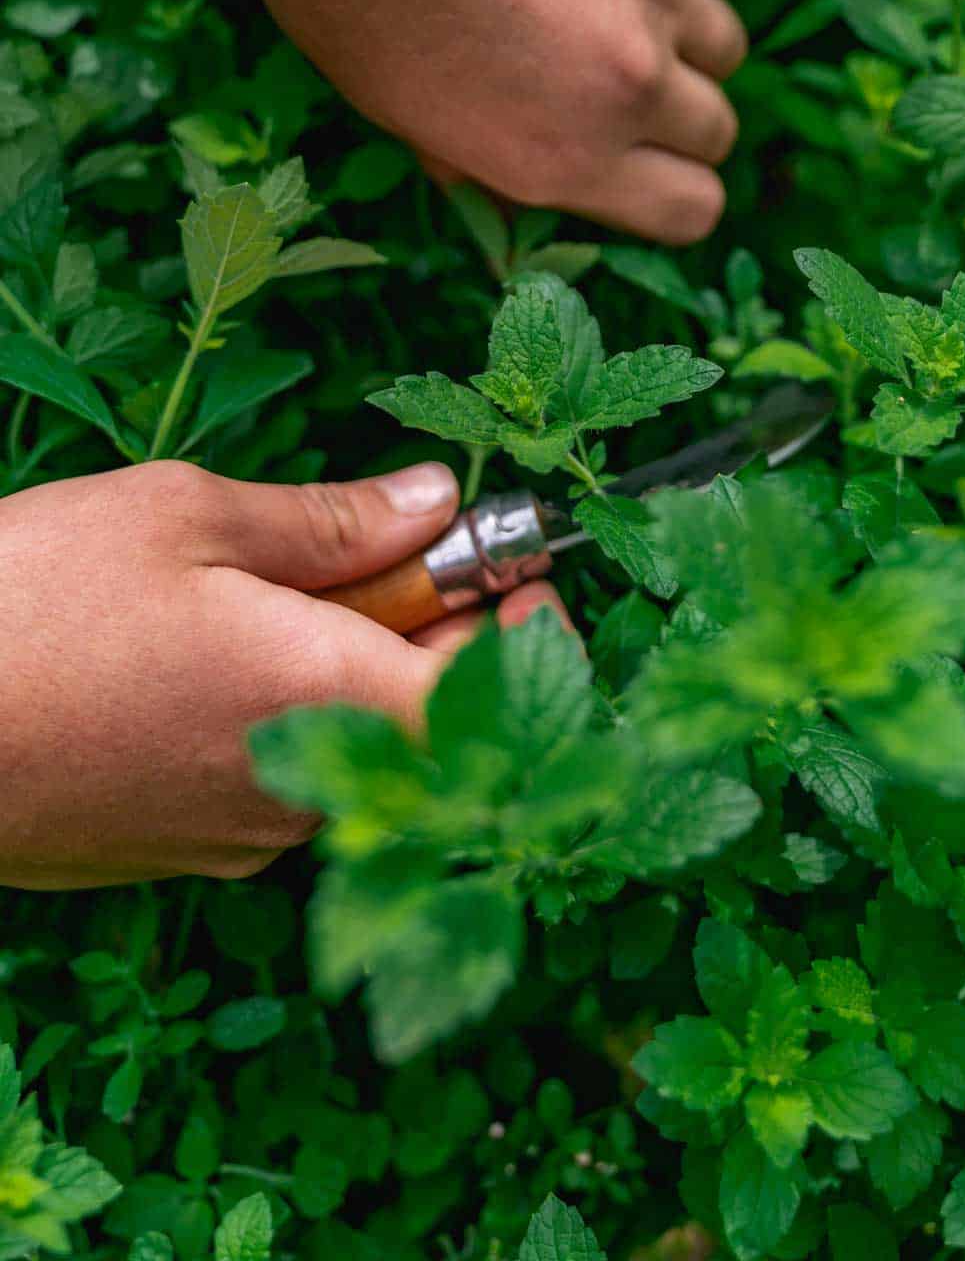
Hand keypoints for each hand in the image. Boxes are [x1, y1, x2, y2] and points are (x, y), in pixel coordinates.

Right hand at [0, 460, 566, 887]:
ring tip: (267, 594)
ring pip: (350, 749)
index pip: (499, 695)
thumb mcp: (187, 516)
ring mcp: (235, 837)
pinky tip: (206, 657)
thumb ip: (334, 520)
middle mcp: (301, 794)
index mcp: (329, 700)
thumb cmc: (31, 604)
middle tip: (380, 548)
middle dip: (429, 630)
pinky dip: (282, 715)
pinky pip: (275, 780)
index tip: (505, 564)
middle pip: (428, 721)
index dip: (525, 627)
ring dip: (348, 669)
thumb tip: (436, 500)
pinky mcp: (175, 853)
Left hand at [241, 0, 751, 244]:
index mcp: (565, 159)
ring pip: (726, 42)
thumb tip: (508, 192)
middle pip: (715, 128)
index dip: (672, 189)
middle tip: (617, 69)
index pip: (692, 209)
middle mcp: (629, 87)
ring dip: (685, 33)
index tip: (643, 159)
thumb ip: (480, 160)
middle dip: (676, 113)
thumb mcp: (399, 115)